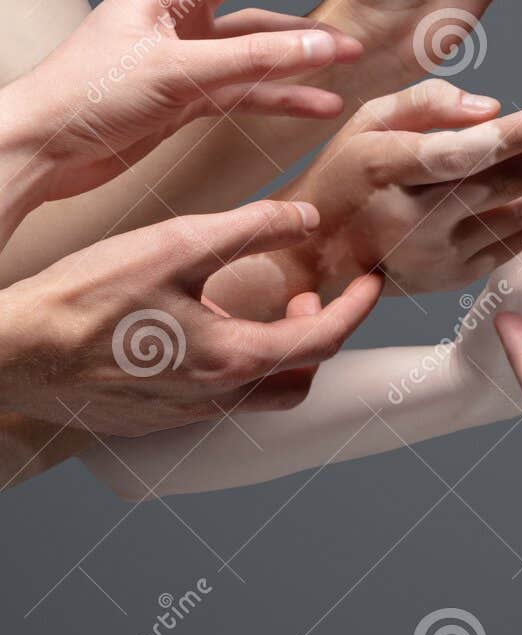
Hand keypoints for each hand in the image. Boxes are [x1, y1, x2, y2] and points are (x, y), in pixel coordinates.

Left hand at [0, 0, 369, 215]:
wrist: (37, 153)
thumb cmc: (82, 97)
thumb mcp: (176, 72)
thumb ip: (254, 59)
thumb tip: (322, 46)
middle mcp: (181, 11)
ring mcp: (186, 53)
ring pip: (260, 41)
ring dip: (302, 51)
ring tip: (350, 57)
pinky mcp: (187, 94)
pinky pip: (248, 87)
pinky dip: (282, 94)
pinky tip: (317, 104)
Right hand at [0, 199, 381, 435]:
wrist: (14, 350)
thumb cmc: (89, 296)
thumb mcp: (179, 243)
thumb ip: (250, 228)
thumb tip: (306, 218)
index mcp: (232, 358)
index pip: (325, 339)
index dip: (358, 306)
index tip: (371, 280)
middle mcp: (214, 399)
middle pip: (299, 377)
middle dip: (320, 334)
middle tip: (311, 291)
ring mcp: (181, 414)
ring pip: (258, 392)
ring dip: (276, 351)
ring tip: (260, 304)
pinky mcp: (153, 416)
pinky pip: (215, 398)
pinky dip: (234, 363)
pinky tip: (205, 323)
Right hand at [206, 81, 521, 306]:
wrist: (317, 254)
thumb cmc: (350, 170)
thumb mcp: (369, 120)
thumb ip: (428, 102)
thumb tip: (493, 106)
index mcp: (385, 169)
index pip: (460, 152)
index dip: (513, 134)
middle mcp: (411, 218)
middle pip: (502, 182)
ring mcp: (435, 255)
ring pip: (517, 213)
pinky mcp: (453, 278)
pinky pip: (515, 240)